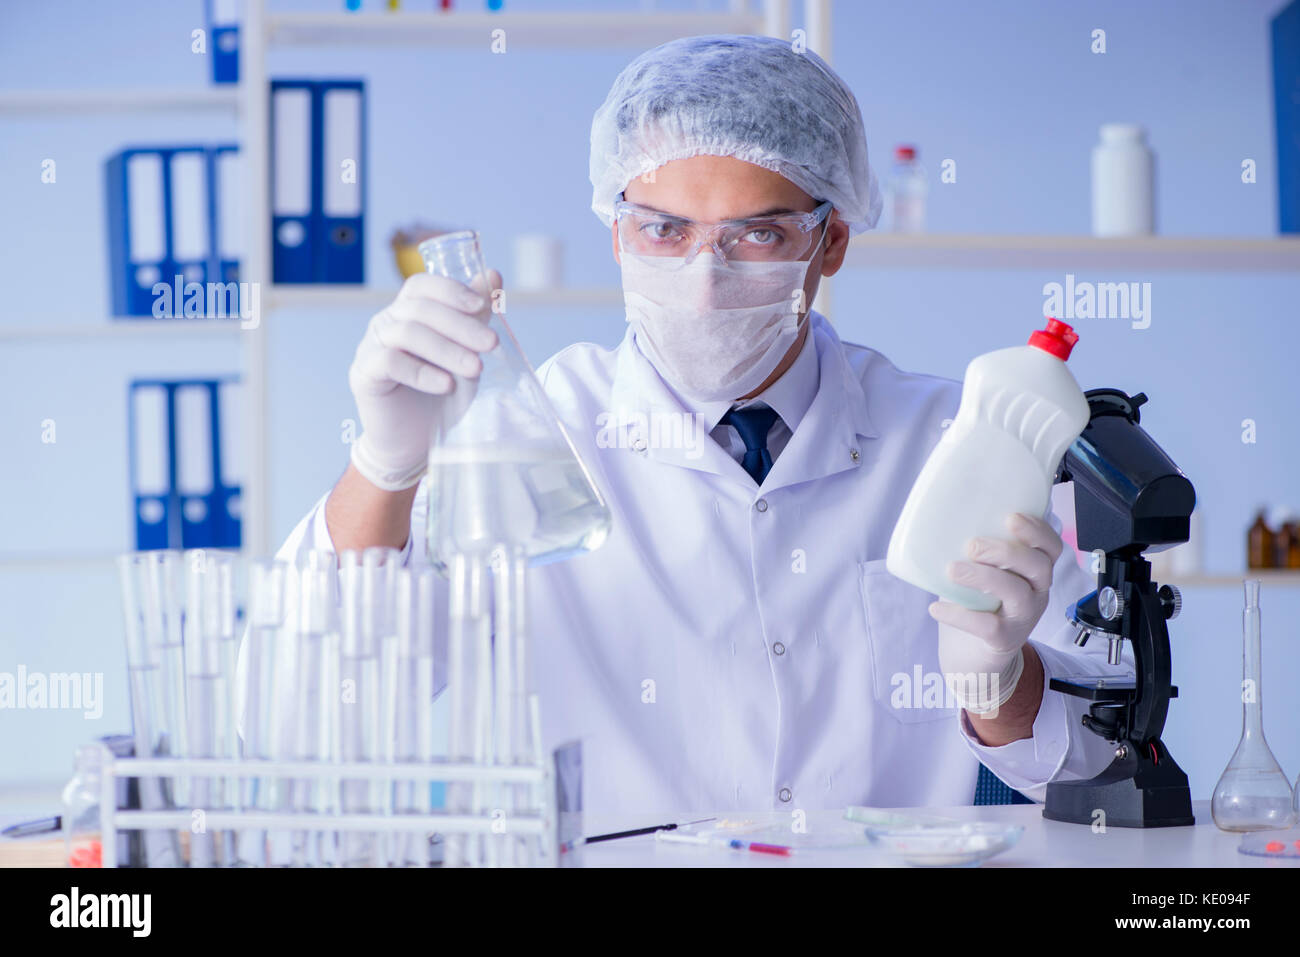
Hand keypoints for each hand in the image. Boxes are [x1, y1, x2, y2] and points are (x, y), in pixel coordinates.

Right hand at [348, 270, 500, 490]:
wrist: (415, 442)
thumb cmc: (441, 394)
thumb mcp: (467, 353)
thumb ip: (476, 317)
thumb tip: (494, 274)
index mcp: (408, 312)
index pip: (421, 285)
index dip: (450, 289)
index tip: (481, 306)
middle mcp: (386, 323)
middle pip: (419, 309)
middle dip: (460, 325)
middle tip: (491, 343)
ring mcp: (371, 347)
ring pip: (408, 333)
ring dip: (447, 350)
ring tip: (476, 369)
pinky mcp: (364, 375)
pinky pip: (391, 363)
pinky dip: (423, 373)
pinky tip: (447, 385)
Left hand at [927, 512, 1062, 712]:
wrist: (976, 658)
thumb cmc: (980, 605)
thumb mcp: (985, 574)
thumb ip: (978, 552)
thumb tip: (943, 520)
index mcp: (1034, 571)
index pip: (1051, 547)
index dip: (1037, 531)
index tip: (1011, 517)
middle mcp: (1037, 592)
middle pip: (1038, 566)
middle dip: (1007, 551)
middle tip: (973, 545)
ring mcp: (1023, 618)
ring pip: (1018, 593)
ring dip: (984, 578)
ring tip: (952, 570)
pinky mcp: (1004, 640)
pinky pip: (988, 626)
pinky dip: (960, 615)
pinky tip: (937, 608)